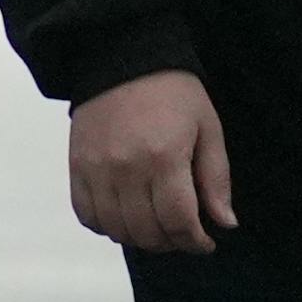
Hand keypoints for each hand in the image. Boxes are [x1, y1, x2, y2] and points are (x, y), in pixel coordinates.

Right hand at [66, 68, 235, 255]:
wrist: (122, 59)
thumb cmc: (173, 92)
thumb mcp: (208, 129)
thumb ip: (216, 179)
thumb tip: (224, 223)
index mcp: (164, 158)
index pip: (178, 221)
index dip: (195, 242)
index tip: (204, 243)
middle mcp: (126, 168)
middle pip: (146, 231)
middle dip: (170, 243)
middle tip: (182, 235)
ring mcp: (96, 169)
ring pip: (116, 228)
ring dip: (139, 238)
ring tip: (155, 229)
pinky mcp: (76, 166)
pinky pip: (85, 214)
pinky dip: (105, 226)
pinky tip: (123, 219)